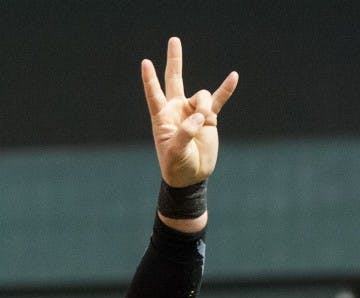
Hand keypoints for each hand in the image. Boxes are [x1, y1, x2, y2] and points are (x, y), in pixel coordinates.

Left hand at [142, 37, 237, 187]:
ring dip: (206, 106)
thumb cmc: (176, 166)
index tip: (145, 62)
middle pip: (175, 79)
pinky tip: (233, 77)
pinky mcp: (209, 118)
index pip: (154, 94)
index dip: (150, 79)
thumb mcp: (176, 152)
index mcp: (162, 118)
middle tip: (173, 40)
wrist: (191, 176)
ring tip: (205, 122)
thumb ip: (186, 132)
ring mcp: (193, 112)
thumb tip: (199, 116)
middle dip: (174, 60)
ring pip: (202, 95)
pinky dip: (226, 89)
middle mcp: (177, 110)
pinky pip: (219, 100)